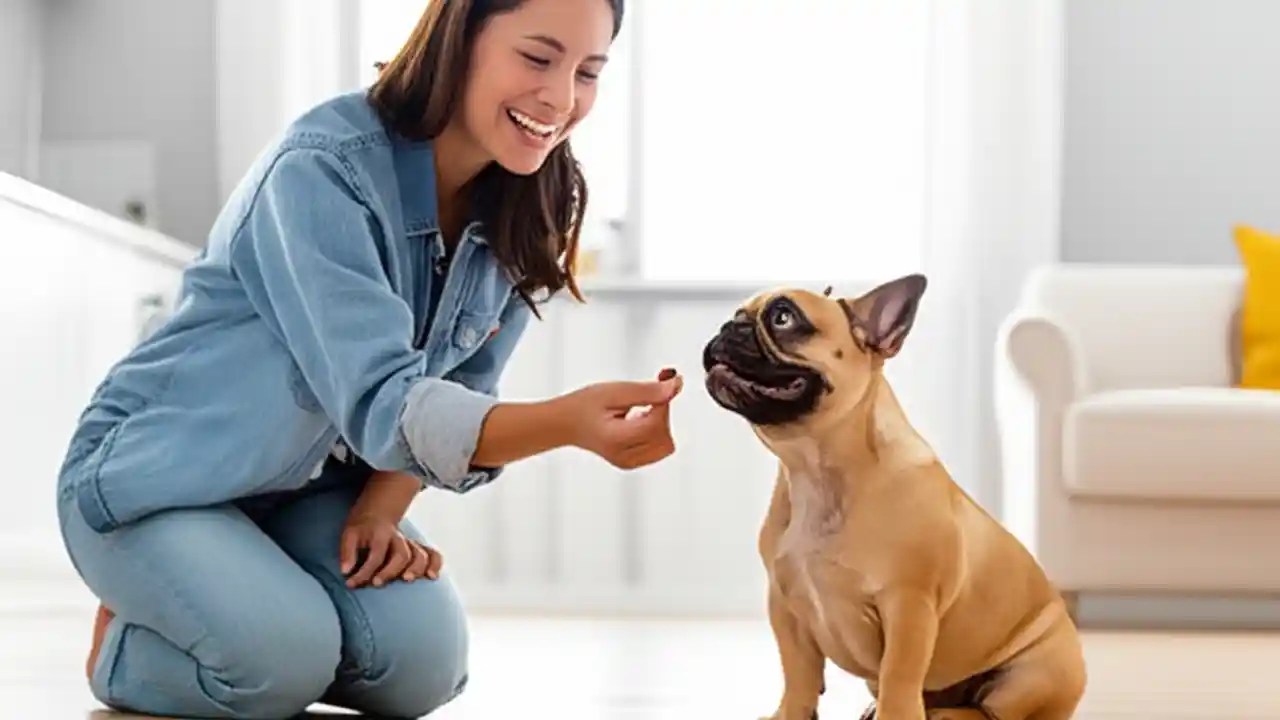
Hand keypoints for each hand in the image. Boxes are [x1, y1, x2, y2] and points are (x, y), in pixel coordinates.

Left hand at [339, 511, 443, 588]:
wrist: (377, 514)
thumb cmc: (362, 528)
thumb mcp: (349, 534)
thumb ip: (347, 552)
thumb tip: (346, 572)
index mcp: (380, 534)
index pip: (375, 555)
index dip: (363, 572)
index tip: (351, 584)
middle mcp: (398, 538)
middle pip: (401, 554)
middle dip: (391, 570)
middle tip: (377, 583)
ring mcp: (410, 543)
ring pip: (420, 554)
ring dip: (416, 568)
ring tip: (407, 580)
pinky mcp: (417, 548)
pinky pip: (432, 554)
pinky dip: (435, 564)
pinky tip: (432, 576)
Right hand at [558, 368, 682, 469]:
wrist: (566, 423)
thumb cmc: (584, 406)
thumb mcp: (615, 391)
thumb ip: (648, 391)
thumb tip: (676, 386)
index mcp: (617, 439)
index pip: (656, 424)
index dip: (663, 401)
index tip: (661, 381)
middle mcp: (624, 457)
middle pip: (665, 437)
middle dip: (662, 413)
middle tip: (646, 396)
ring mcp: (628, 463)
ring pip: (666, 445)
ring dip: (660, 424)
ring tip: (639, 410)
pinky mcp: (632, 463)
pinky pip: (658, 449)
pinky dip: (655, 433)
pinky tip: (637, 420)